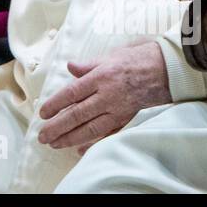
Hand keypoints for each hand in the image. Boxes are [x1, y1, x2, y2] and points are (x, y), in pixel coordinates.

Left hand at [36, 42, 169, 150]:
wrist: (164, 70)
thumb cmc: (134, 60)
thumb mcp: (109, 56)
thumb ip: (87, 65)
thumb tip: (69, 66)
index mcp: (101, 77)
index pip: (72, 93)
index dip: (56, 104)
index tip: (43, 113)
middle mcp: (108, 95)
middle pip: (78, 114)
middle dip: (58, 127)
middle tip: (43, 136)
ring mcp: (118, 110)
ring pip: (91, 128)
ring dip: (71, 138)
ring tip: (55, 143)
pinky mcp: (126, 119)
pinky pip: (108, 135)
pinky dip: (93, 144)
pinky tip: (80, 150)